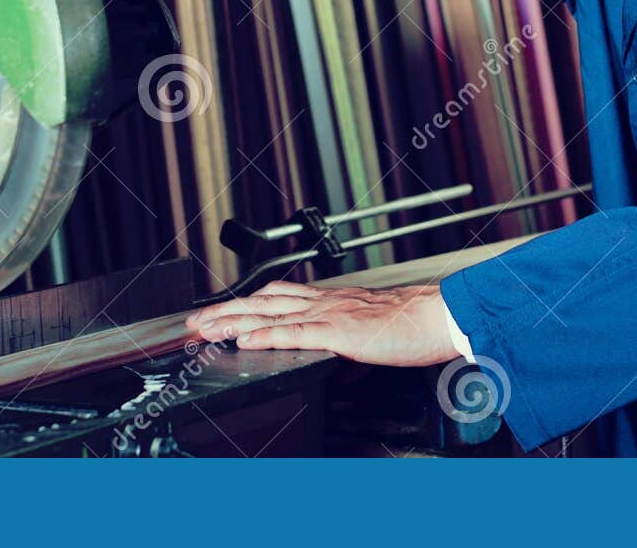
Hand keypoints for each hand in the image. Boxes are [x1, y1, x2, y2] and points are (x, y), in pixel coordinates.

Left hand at [184, 281, 460, 366]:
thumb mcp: (371, 322)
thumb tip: (332, 339)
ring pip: (270, 313)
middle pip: (263, 302)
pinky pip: (296, 333)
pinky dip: (267, 335)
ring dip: (233, 319)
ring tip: (205, 329)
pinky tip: (246, 340)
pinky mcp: (340, 332)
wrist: (443, 315)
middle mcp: (325, 301)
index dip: (245, 303)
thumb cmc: (416, 322)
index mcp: (332, 299)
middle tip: (192, 321)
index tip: (218, 311)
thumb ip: (346, 328)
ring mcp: (330, 314)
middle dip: (225, 311)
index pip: (276, 296)